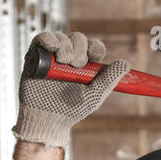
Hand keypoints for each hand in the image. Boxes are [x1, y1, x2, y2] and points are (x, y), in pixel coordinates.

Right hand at [12, 31, 129, 147]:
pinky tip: (52, 48)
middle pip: (78, 39)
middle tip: (76, 64)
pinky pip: (42, 38)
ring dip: (65, 46)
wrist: (46, 121)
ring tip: (63, 61)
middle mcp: (68, 59)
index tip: (94, 56)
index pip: (92, 47)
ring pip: (61, 38)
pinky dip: (48, 39)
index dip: (94, 47)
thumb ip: (109, 80)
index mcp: (84, 66)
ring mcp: (52, 57)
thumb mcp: (94, 96)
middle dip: (79, 49)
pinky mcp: (35, 57)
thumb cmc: (70, 111)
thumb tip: (126, 64)